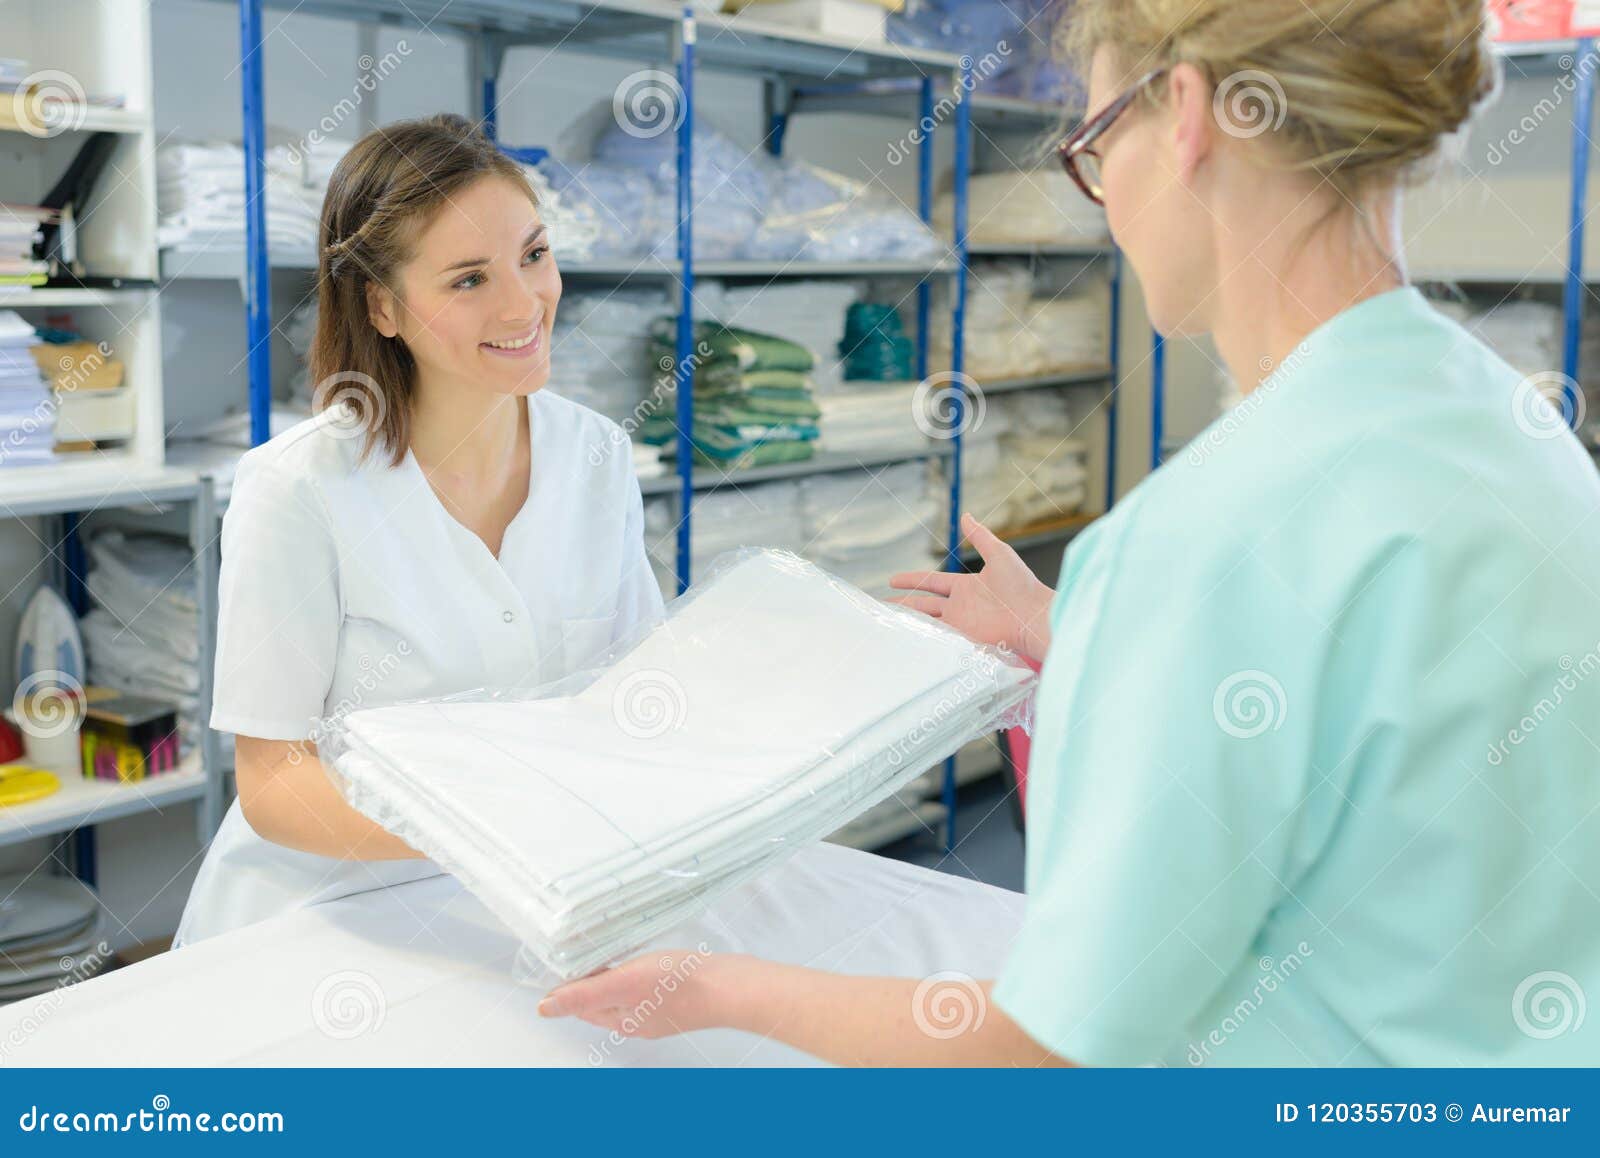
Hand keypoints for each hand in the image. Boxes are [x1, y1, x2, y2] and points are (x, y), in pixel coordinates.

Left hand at [538, 948, 729, 1038]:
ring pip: (625, 992)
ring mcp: (660, 1009)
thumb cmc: (679, 983)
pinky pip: (648, 985)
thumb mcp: (624, 982)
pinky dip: (638, 971)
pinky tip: (645, 957)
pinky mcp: (679, 996)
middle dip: (589, 978)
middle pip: (601, 1000)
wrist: (731, 986)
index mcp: (620, 1020)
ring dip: (613, 973)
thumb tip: (544, 1009)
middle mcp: (638, 1020)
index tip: (562, 957)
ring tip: (609, 947)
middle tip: (582, 947)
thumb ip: (585, 994)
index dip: (568, 984)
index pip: (580, 1004)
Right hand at [888, 513, 1054, 662]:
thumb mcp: (998, 553)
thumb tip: (965, 516)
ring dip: (908, 618)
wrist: (1032, 615)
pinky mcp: (963, 637)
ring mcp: (961, 622)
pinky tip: (905, 634)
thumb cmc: (1021, 585)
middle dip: (904, 603)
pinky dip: (921, 634)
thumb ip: (979, 536)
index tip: (893, 579)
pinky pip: (938, 634)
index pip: (933, 582)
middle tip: (883, 605)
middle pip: (925, 603)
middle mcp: (961, 605)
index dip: (913, 579)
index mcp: (967, 586)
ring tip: (887, 620)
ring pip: (927, 619)